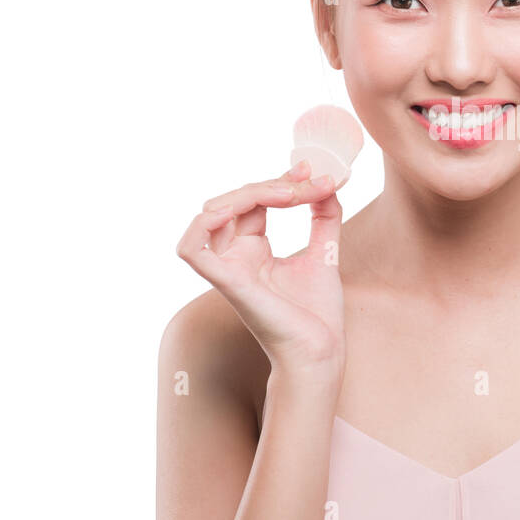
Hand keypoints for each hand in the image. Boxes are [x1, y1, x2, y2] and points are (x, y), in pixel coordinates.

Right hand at [176, 158, 344, 375]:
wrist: (320, 350)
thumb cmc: (318, 313)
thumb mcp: (324, 251)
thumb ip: (324, 216)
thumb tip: (327, 182)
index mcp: (253, 251)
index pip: (254, 202)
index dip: (279, 180)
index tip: (311, 169)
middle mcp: (234, 257)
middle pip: (236, 201)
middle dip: (273, 183)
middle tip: (310, 181)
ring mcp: (227, 269)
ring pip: (213, 212)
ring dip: (249, 193)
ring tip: (288, 194)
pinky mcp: (226, 282)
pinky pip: (192, 249)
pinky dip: (204, 222)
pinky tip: (238, 208)